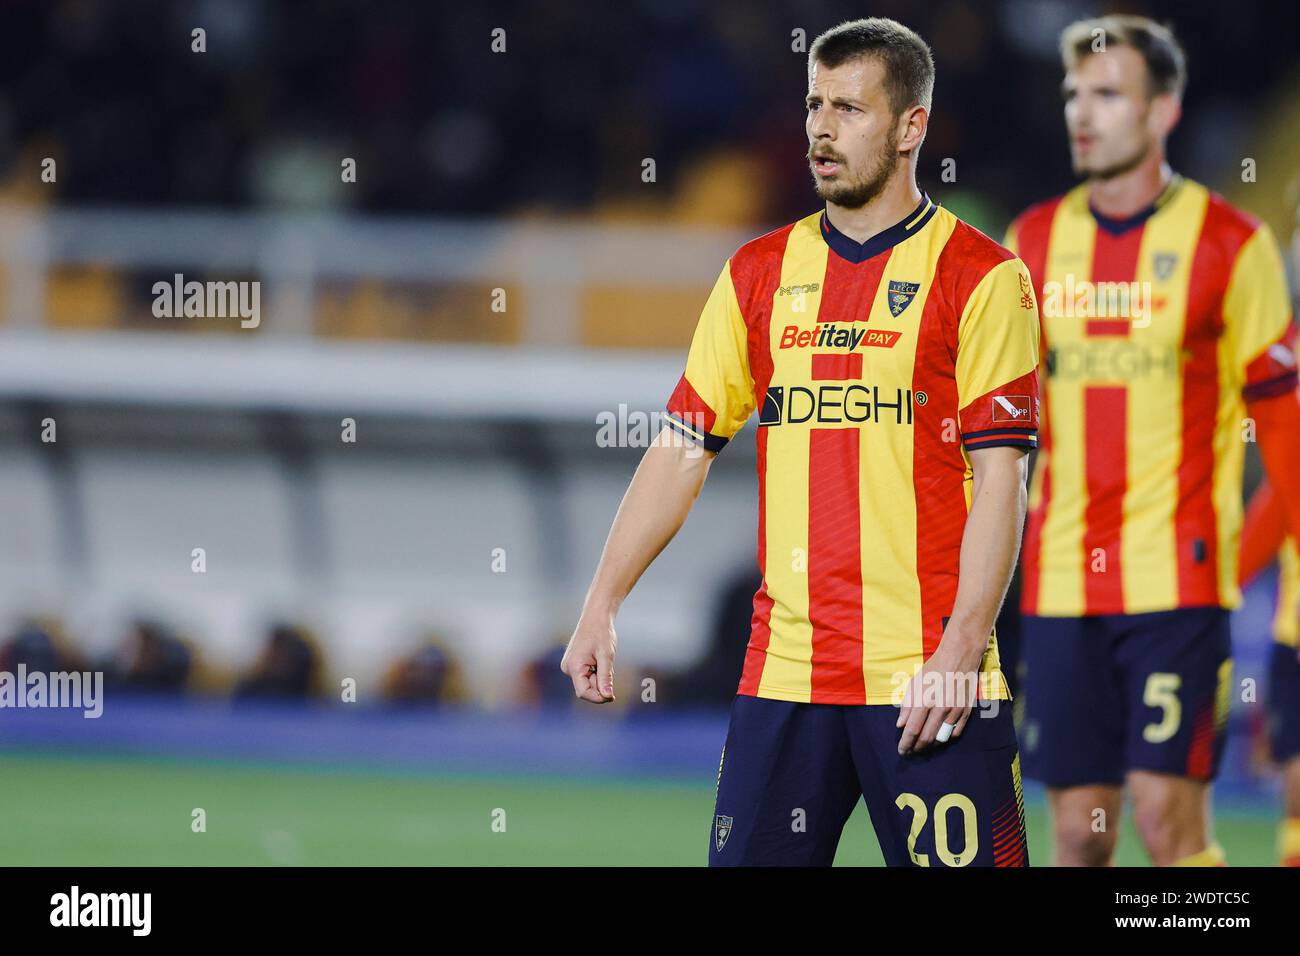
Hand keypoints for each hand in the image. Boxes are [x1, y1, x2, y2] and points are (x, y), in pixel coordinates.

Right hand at [561, 613, 616, 703]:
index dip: (598, 697)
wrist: (596, 617)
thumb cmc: (601, 633)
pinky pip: (586, 676)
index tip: (612, 696)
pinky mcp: (574, 664)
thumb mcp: (606, 656)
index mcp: (573, 666)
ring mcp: (570, 666)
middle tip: (611, 671)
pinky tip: (600, 661)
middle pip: (586, 688)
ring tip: (605, 662)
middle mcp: (568, 668)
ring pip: (587, 682)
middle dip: (600, 685)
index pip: (583, 692)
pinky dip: (596, 673)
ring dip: (599, 678)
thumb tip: (608, 696)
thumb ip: (605, 677)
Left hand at [896, 630, 986, 754]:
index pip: (913, 730)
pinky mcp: (966, 711)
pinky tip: (938, 738)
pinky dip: (945, 738)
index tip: (902, 751)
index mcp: (925, 700)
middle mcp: (941, 708)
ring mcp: (955, 711)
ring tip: (922, 747)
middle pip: (927, 738)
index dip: (906, 743)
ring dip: (930, 746)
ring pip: (942, 738)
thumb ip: (907, 705)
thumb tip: (900, 725)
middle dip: (917, 748)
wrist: (960, 657)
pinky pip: (955, 733)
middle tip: (911, 751)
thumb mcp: (915, 683)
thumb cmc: (934, 669)